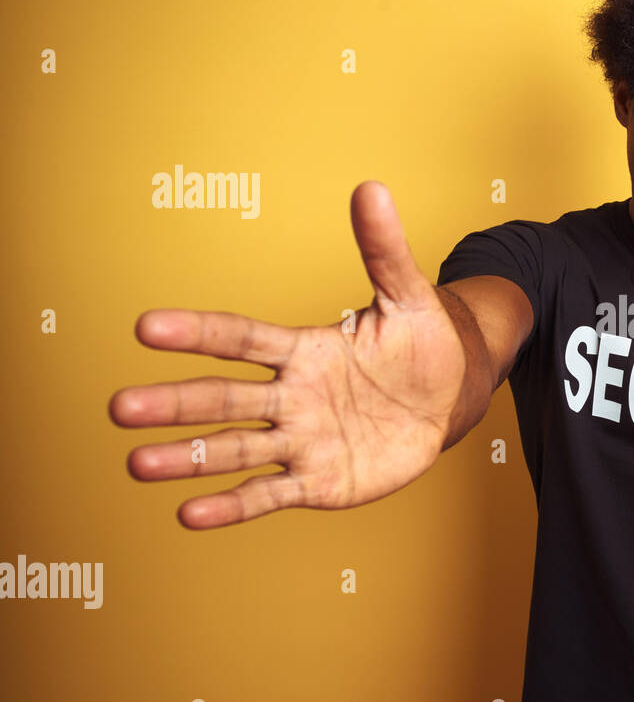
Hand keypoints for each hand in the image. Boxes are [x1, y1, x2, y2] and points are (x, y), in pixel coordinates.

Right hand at [110, 181, 464, 528]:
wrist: (447, 402)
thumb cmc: (422, 346)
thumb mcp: (409, 298)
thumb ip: (384, 251)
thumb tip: (372, 187)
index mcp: (305, 349)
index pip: (243, 337)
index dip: (199, 332)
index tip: (147, 327)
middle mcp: (291, 395)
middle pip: (225, 398)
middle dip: (174, 404)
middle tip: (119, 407)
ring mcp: (301, 440)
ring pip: (236, 449)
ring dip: (188, 458)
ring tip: (137, 464)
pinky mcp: (318, 482)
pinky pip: (270, 494)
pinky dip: (234, 506)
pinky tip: (190, 514)